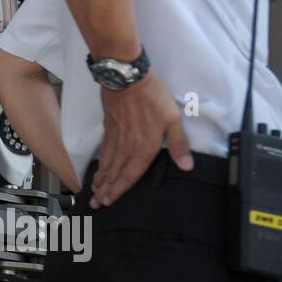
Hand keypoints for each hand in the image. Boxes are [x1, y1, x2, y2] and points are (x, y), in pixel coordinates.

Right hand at [89, 73, 192, 208]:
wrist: (127, 79)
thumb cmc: (152, 98)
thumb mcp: (172, 119)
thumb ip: (179, 144)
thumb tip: (187, 166)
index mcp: (143, 148)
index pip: (129, 175)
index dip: (119, 190)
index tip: (109, 201)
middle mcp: (126, 147)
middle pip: (114, 173)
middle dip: (105, 190)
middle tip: (96, 203)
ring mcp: (115, 137)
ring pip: (106, 163)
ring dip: (100, 178)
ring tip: (94, 189)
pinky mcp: (108, 127)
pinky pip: (103, 151)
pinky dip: (99, 162)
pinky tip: (98, 166)